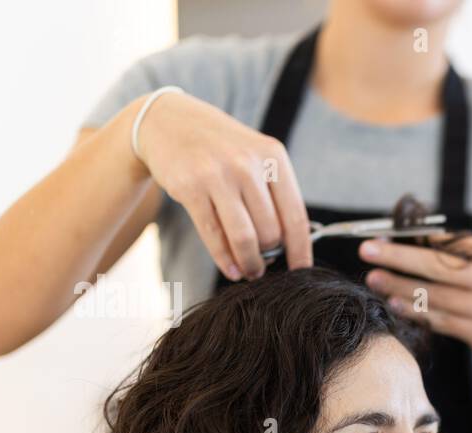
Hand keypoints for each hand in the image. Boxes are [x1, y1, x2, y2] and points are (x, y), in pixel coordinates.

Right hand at [134, 91, 312, 279]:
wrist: (169, 121)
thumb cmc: (221, 148)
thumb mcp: (255, 157)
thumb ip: (274, 194)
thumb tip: (291, 246)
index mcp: (273, 156)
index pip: (296, 216)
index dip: (300, 250)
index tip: (302, 271)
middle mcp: (247, 164)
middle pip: (271, 231)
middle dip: (270, 256)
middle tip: (265, 264)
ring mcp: (218, 175)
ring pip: (245, 238)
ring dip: (250, 263)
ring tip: (251, 272)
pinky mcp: (190, 187)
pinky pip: (214, 235)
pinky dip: (225, 260)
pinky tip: (231, 270)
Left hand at [360, 236, 471, 376]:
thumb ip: (461, 257)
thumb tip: (411, 242)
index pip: (450, 242)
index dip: (414, 239)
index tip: (384, 236)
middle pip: (439, 266)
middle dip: (399, 257)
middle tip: (368, 250)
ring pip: (436, 295)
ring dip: (401, 286)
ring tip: (375, 279)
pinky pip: (441, 320)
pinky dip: (416, 311)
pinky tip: (396, 304)